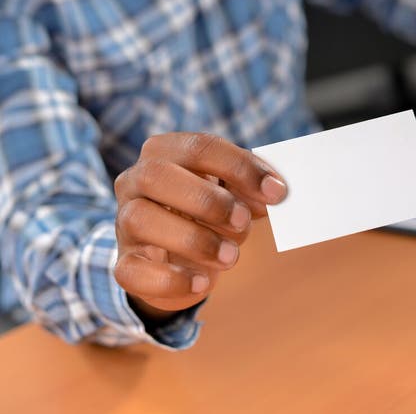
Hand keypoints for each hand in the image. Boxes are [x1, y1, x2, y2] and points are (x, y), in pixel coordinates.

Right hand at [113, 132, 286, 319]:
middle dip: (207, 200)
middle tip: (243, 221)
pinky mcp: (124, 263)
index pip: (199, 147)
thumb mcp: (231, 195)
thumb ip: (249, 191)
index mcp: (165, 151)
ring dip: (194, 239)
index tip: (277, 191)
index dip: (240, 167)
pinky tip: (202, 282)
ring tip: (230, 256)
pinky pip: (133, 270)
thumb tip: (274, 192)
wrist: (175, 258)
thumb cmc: (208, 214)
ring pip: (141, 219)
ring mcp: (124, 220)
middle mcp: (136, 179)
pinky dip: (171, 279)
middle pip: (159, 175)